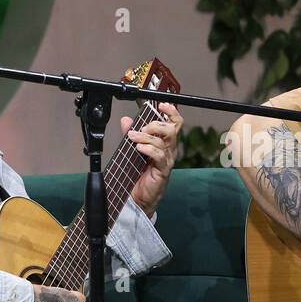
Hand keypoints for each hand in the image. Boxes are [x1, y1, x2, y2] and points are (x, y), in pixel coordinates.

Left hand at [122, 101, 182, 216]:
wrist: (138, 196)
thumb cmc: (139, 173)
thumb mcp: (133, 149)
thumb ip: (131, 134)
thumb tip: (126, 120)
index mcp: (164, 142)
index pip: (174, 123)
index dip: (171, 111)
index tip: (162, 105)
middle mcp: (168, 149)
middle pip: (171, 129)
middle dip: (156, 124)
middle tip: (142, 128)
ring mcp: (167, 160)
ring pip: (163, 141)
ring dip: (146, 136)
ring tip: (133, 138)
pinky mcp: (163, 170)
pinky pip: (159, 155)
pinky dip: (149, 149)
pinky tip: (139, 148)